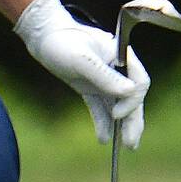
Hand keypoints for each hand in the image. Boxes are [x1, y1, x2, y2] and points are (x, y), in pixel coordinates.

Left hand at [14, 0, 150, 148]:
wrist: (42, 35)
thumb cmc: (62, 40)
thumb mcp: (81, 59)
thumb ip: (104, 76)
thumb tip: (129, 93)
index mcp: (121, 56)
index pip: (138, 82)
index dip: (132, 101)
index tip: (116, 114)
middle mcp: (116, 68)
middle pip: (132, 97)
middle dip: (133, 120)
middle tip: (131, 144)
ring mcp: (103, 78)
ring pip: (118, 105)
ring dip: (122, 125)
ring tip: (126, 146)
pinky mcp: (90, 86)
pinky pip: (100, 106)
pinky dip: (102, 121)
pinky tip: (103, 138)